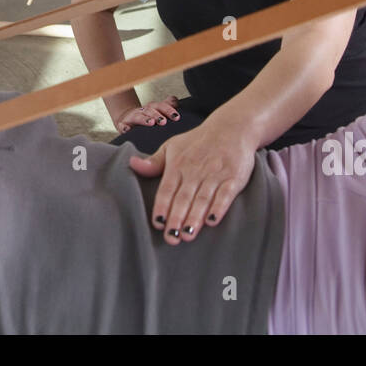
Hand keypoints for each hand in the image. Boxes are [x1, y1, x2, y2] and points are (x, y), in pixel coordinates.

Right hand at [111, 95, 180, 134]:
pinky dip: (124, 127)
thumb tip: (176, 100)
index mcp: (152, 108)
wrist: (127, 119)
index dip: (169, 110)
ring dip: (144, 119)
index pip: (161, 106)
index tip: (177, 117)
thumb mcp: (157, 110)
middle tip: (164, 122)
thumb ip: (168, 105)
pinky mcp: (123, 125)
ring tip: (151, 123)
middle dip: (157, 115)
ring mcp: (132, 117)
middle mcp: (143, 111)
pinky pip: (122, 126)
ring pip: (138, 117)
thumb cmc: (146, 116)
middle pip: (150, 110)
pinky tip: (126, 130)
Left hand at [129, 121, 255, 244]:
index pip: (167, 189)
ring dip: (195, 217)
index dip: (162, 206)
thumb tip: (132, 164)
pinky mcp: (234, 177)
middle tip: (171, 238)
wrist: (231, 127)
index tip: (158, 223)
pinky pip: (225, 194)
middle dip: (177, 218)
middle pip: (184, 198)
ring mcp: (215, 174)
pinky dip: (219, 207)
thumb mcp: (173, 146)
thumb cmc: (198, 142)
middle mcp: (195, 171)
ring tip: (187, 235)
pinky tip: (212, 221)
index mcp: (178, 164)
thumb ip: (154, 162)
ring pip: (203, 199)